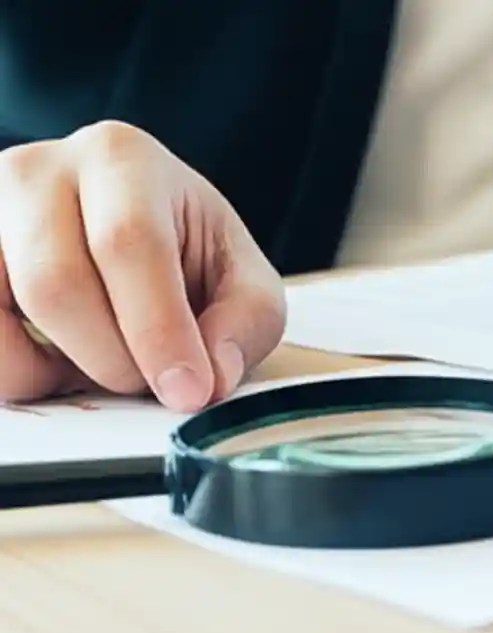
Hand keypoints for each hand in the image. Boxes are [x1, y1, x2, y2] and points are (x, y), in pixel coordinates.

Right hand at [0, 121, 284, 410]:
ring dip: (57, 368)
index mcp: (121, 159)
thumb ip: (245, 323)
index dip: (158, 328)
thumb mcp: (243, 281)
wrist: (125, 230)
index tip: (188, 390)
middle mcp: (37, 170)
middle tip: (147, 379)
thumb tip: (209, 376)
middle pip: (56, 283)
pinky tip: (53, 361)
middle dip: (111, 357)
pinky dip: (16, 373)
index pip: (128, 242)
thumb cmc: (185, 252)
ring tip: (103, 363)